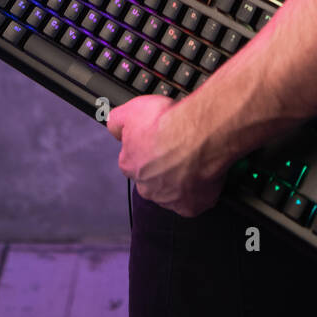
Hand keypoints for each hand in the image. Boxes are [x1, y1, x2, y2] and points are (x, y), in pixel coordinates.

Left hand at [105, 94, 227, 216]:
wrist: (198, 134)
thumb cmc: (168, 123)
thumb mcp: (132, 110)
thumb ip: (117, 121)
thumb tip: (113, 128)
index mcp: (130, 166)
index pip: (135, 162)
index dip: (149, 149)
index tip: (160, 139)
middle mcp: (146, 187)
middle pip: (153, 180)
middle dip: (164, 168)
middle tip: (178, 149)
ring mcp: (169, 200)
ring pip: (174, 191)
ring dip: (181, 179)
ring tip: (194, 158)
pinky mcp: (190, 206)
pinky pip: (195, 201)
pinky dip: (200, 191)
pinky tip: (203, 174)